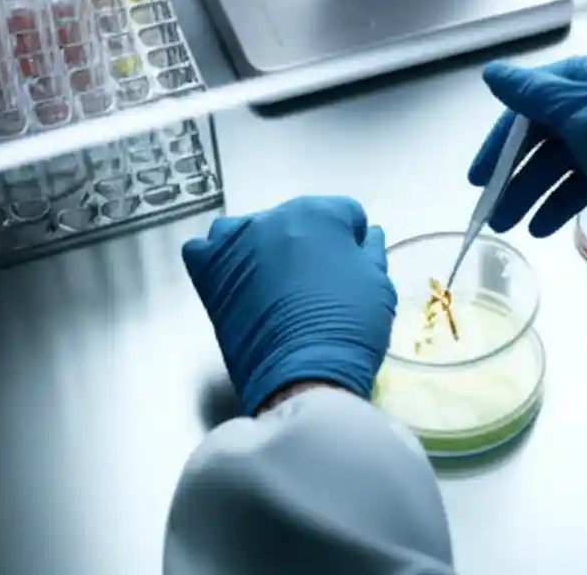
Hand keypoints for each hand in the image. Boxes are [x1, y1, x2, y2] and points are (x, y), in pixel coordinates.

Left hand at [182, 196, 395, 414]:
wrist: (301, 376)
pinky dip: (220, 261)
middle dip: (309, 244)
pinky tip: (236, 284)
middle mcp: (273, 215)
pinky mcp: (207, 268)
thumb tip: (367, 234)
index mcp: (320, 212)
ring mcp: (234, 239)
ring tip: (274, 286)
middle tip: (315, 285)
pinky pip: (208, 249)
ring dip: (263, 247)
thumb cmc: (349, 327)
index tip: (351, 269)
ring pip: (250, 231)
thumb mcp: (379, 287)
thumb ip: (371, 252)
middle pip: (297, 220)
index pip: (345, 214)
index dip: (352, 242)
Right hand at [470, 51, 586, 295]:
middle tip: (487, 203)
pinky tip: (539, 227)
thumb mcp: (585, 117)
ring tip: (508, 225)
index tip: (479, 171)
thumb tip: (492, 73)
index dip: (503, 134)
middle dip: (513, 170)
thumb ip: (535, 96)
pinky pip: (578, 183)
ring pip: (558, 162)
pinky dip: (558, 203)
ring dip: (530, 192)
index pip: (535, 96)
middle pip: (543, 132)